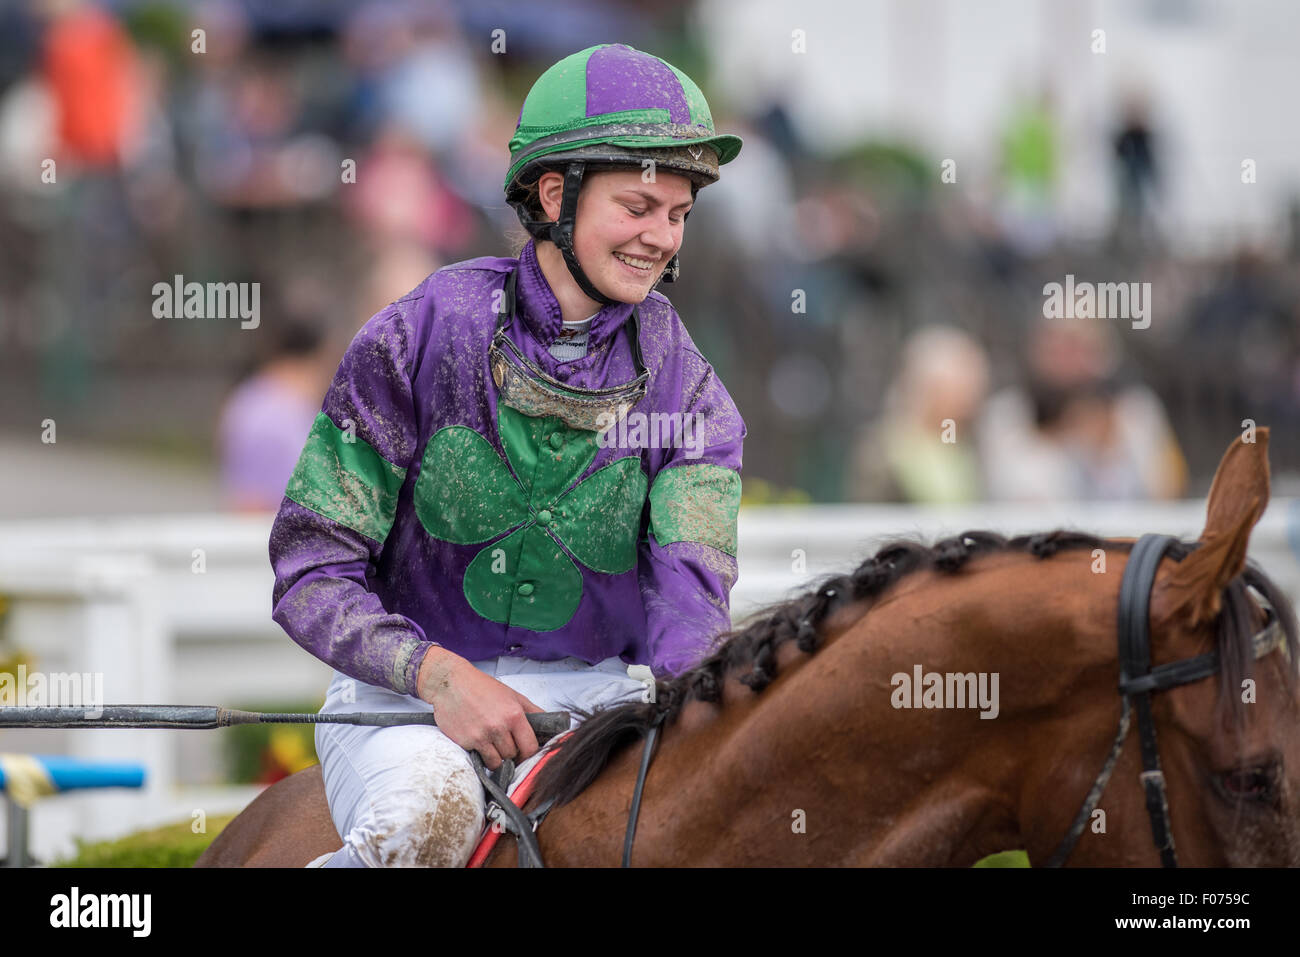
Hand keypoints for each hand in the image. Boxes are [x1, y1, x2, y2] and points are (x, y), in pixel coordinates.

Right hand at [415, 647, 541, 769]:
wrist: (450, 682)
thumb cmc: (482, 687)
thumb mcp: (512, 694)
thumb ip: (532, 710)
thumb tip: (551, 723)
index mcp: (514, 714)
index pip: (530, 747)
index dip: (529, 753)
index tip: (525, 753)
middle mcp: (498, 727)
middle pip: (512, 755)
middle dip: (510, 752)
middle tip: (504, 741)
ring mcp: (481, 736)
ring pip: (497, 762)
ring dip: (496, 756)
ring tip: (491, 743)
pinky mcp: (466, 742)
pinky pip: (480, 759)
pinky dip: (481, 755)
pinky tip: (478, 741)